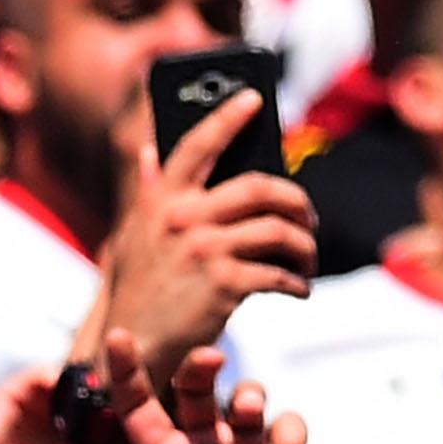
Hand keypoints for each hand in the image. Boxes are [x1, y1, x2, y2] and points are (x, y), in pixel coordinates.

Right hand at [93, 93, 322, 386]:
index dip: (227, 117)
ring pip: (278, 230)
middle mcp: (181, 218)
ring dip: (305, 246)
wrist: (134, 345)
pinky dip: (298, 281)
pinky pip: (279, 273)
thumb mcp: (136, 235)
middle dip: (295, 199)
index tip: (254, 98)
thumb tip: (149, 150)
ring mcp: (203, 250)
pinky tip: (299, 288)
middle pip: (259, 187)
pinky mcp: (223, 285)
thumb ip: (149, 193)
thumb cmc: (142, 289)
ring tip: (308, 259)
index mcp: (160, 200)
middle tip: (308, 215)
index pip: (198, 145)